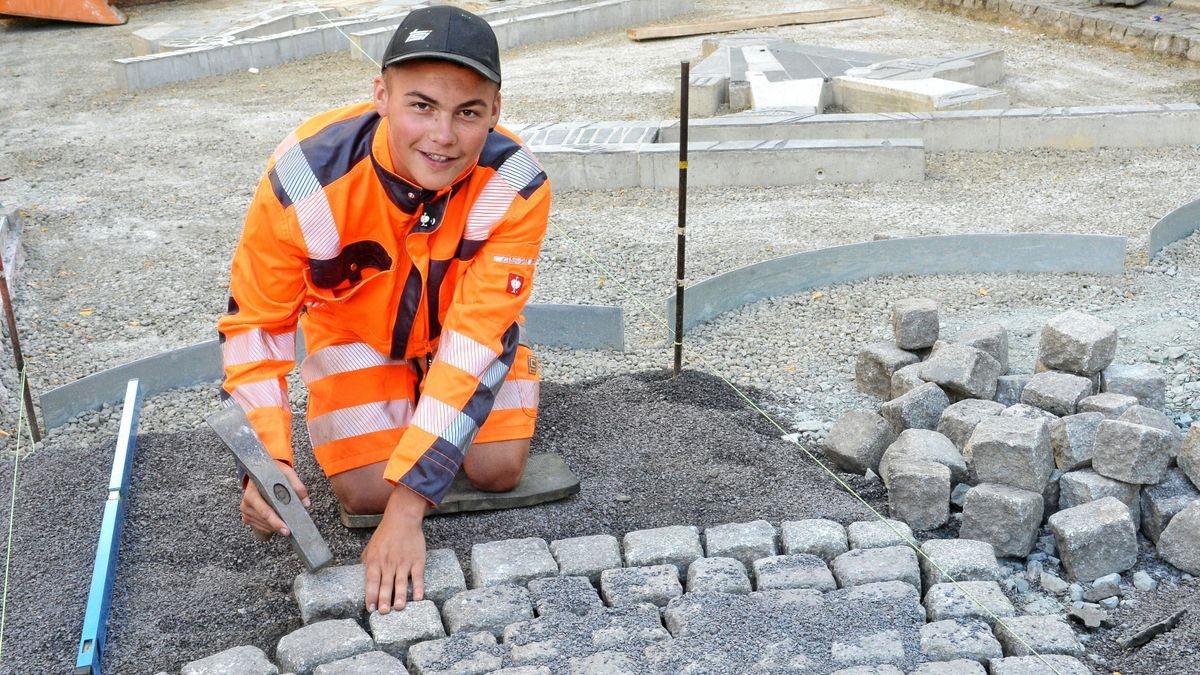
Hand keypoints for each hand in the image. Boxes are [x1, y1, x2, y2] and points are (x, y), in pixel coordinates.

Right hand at [240, 459, 309, 537]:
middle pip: (264, 520)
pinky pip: (260, 527)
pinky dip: (270, 527)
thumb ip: (298, 486)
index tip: (287, 530)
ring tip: (286, 522)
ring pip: (263, 526)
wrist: (261, 470)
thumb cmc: (273, 472)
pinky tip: (278, 521)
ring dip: (275, 527)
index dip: (276, 522)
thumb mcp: (286, 473)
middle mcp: (246, 502)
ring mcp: (245, 510)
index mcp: (252, 492)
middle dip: (278, 526)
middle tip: (291, 530)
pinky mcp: (247, 516)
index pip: (265, 511)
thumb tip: (306, 503)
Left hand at [362, 485, 426, 613]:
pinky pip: (418, 576)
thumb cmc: (385, 534)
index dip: (370, 595)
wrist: (403, 519)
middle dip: (384, 599)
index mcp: (375, 561)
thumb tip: (365, 579)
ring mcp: (404, 563)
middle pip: (386, 584)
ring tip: (399, 608)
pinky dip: (418, 587)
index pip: (371, 581)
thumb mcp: (370, 547)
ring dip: (400, 596)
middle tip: (384, 612)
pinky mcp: (417, 561)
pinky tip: (418, 598)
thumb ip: (367, 563)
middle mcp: (389, 563)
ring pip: (401, 582)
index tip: (370, 608)